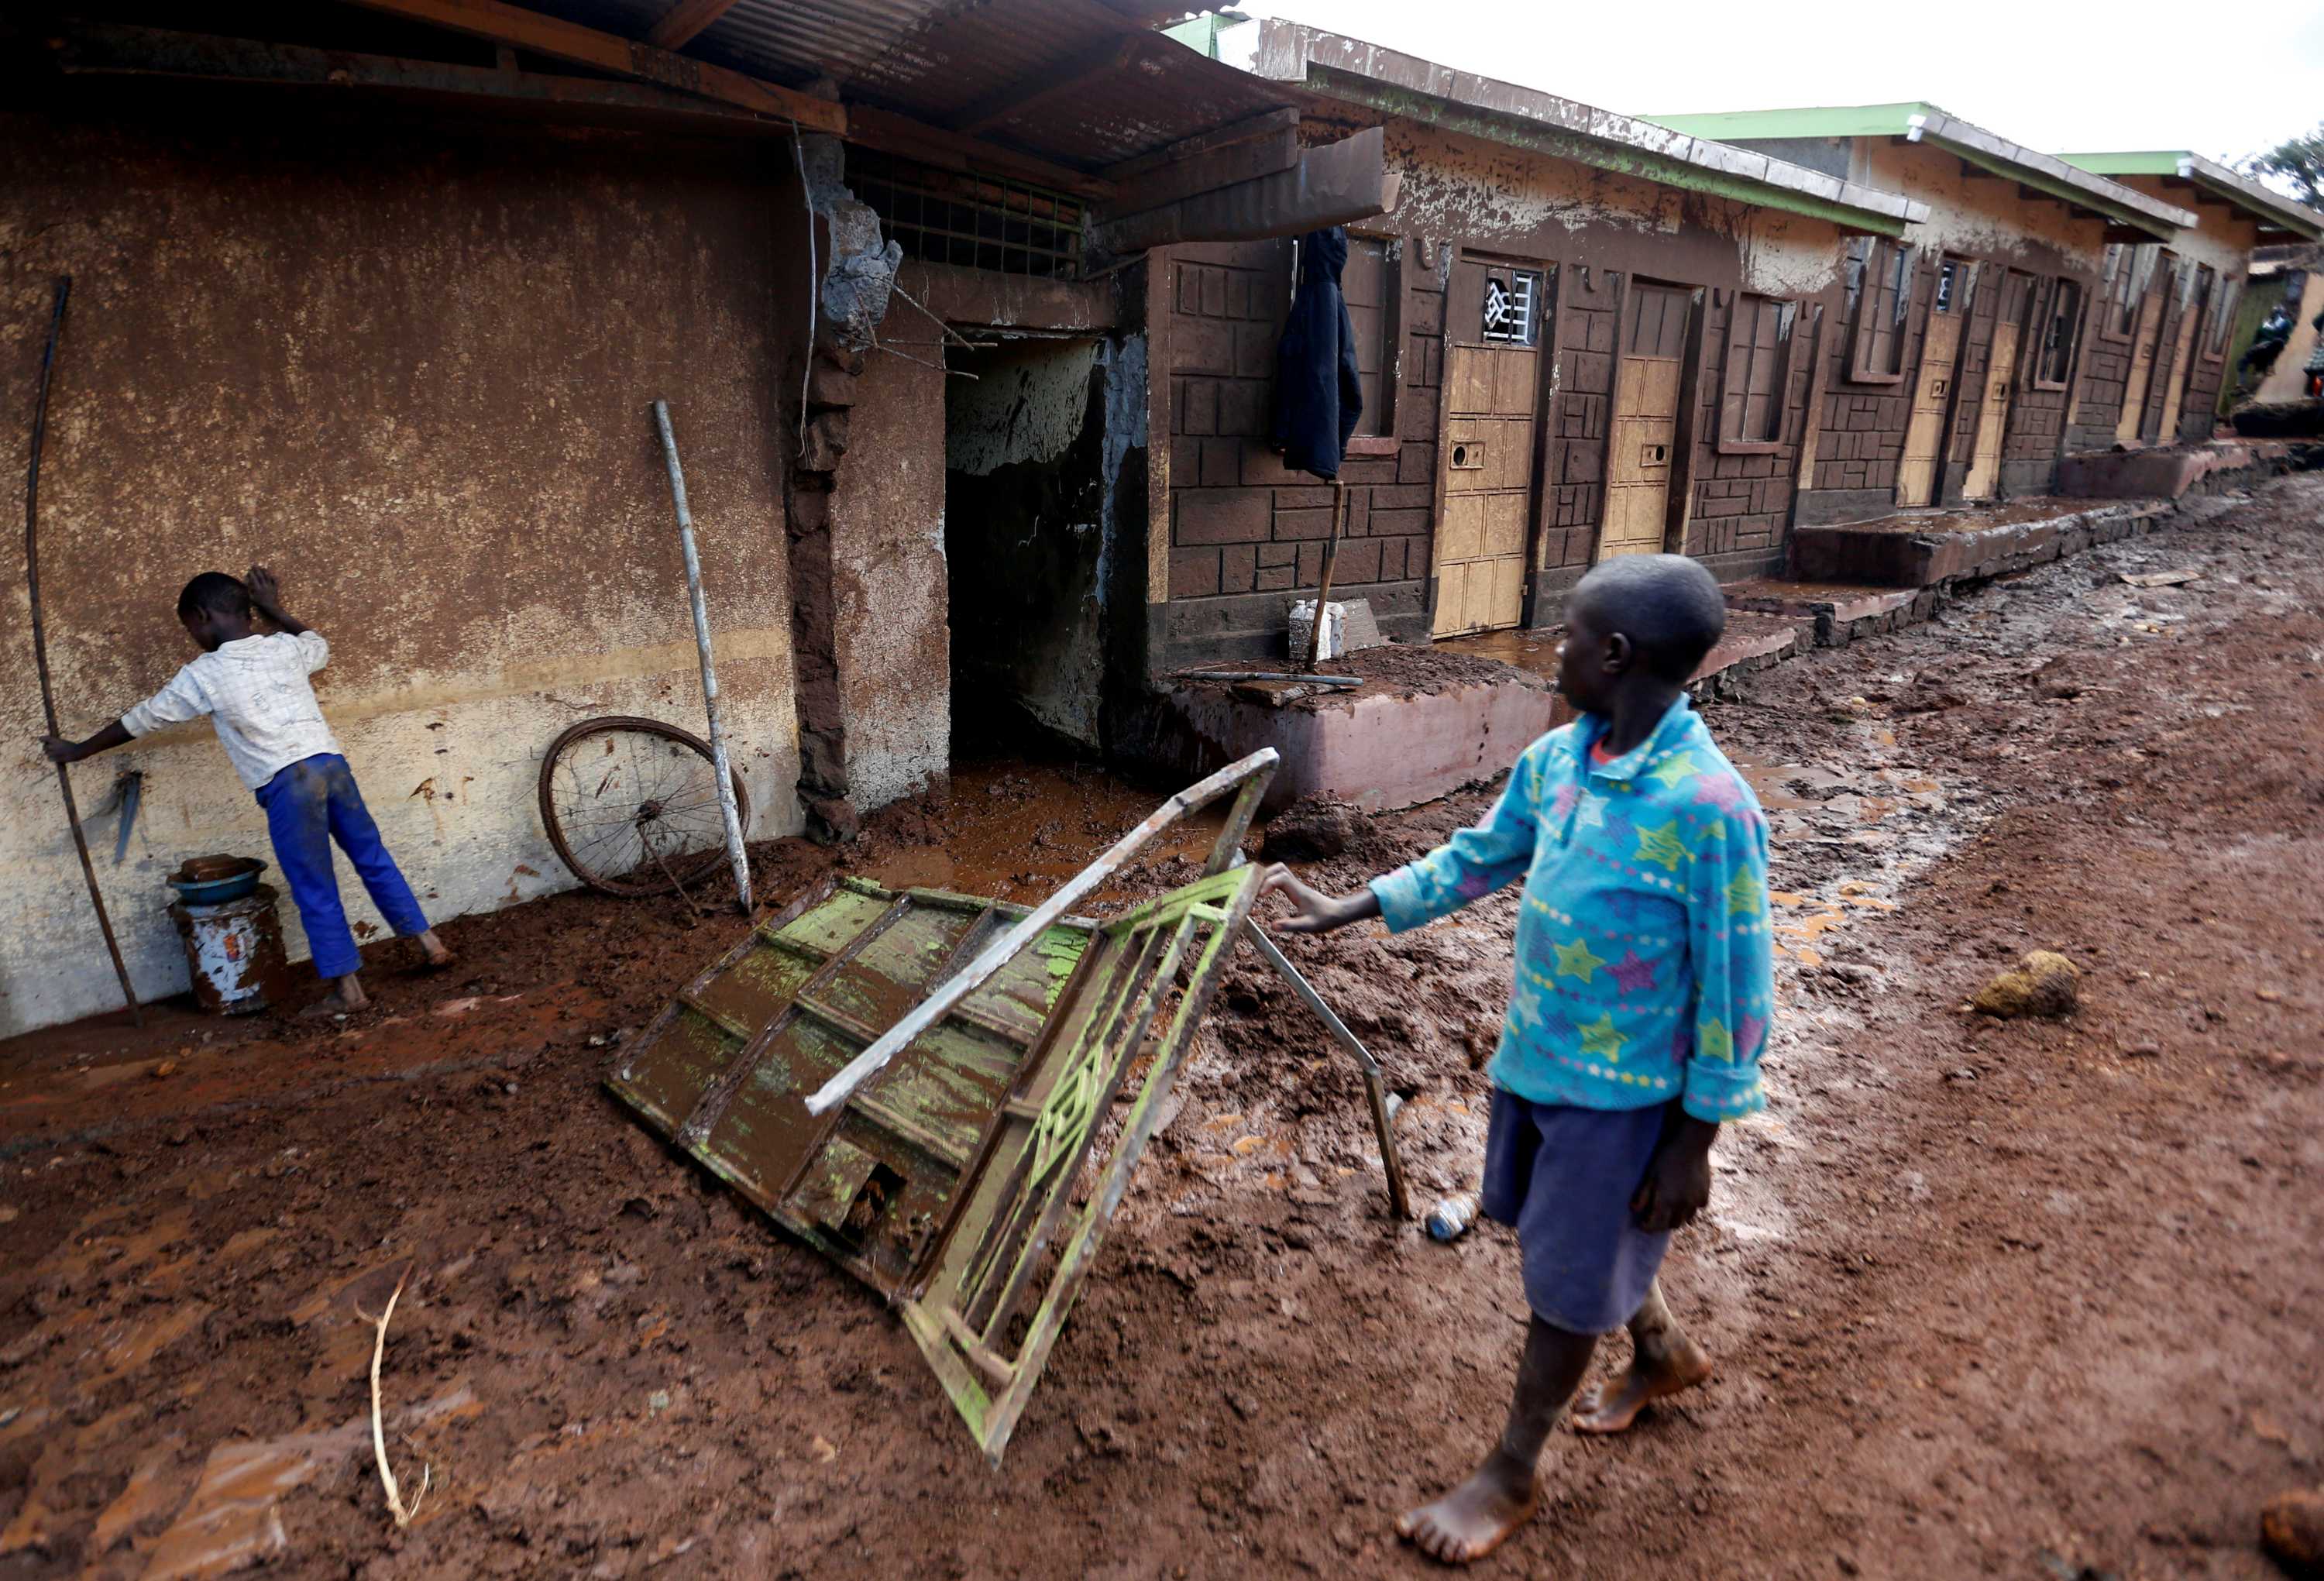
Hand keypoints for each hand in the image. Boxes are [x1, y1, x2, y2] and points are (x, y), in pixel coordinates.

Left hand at [40, 735, 78, 764]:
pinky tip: (57, 758)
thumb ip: (56, 743)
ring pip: (47, 754)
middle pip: (44, 747)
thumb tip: (49, 745)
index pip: (42, 738)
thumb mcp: (64, 742)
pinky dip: (52, 759)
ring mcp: (53, 753)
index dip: (42, 739)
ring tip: (57, 754)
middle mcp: (52, 746)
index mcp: (55, 740)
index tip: (42, 740)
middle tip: (53, 750)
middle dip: (47, 749)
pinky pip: (49, 759)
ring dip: (50, 754)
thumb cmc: (73, 746)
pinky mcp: (55, 759)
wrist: (78, 752)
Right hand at [245, 564, 279, 608]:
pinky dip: (273, 577)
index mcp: (258, 589)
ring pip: (267, 577)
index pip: (254, 579)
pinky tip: (272, 574)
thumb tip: (247, 585)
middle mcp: (264, 586)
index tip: (249, 570)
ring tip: (262, 567)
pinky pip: (275, 581)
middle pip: (260, 576)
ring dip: (265, 571)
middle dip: (257, 570)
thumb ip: (250, 591)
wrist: (271, 607)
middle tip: (254, 565)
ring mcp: (270, 586)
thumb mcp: (252, 599)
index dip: (251, 574)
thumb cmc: (260, 604)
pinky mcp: (275, 588)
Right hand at [1260, 864, 1376, 934]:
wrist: (1338, 913)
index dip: (1268, 883)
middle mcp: (1297, 885)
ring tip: (1257, 891)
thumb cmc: (1326, 919)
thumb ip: (1291, 925)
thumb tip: (1273, 926)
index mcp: (1299, 892)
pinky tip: (1265, 893)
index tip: (1259, 896)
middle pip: (1278, 868)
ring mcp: (1297, 886)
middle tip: (1254, 890)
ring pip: (1279, 870)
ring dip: (1266, 877)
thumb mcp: (1308, 926)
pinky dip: (1271, 881)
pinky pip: (1281, 878)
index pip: (1281, 878)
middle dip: (1264, 876)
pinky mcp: (1296, 889)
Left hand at [1632, 1115, 1716, 1231]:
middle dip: (1662, 1224)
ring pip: (1686, 1219)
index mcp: (1665, 1201)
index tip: (1642, 1225)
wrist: (1690, 1144)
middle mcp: (1681, 1205)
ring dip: (1677, 1217)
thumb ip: (1643, 1194)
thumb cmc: (1665, 1158)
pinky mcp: (1704, 1195)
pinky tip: (1686, 1202)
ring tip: (1671, 1212)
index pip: (1654, 1224)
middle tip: (1656, 1219)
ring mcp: (1695, 1201)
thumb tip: (1634, 1209)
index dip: (1647, 1227)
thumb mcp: (1650, 1175)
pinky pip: (1698, 1208)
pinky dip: (1691, 1208)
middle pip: (1672, 1224)